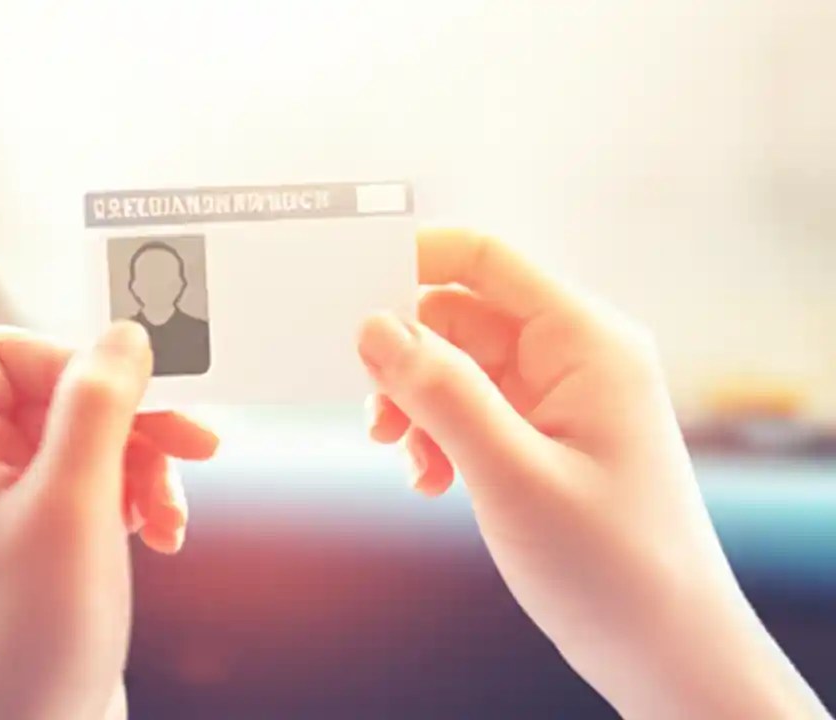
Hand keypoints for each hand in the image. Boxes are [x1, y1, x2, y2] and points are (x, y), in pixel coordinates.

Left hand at [0, 322, 217, 719]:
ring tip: (169, 517)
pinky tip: (160, 537)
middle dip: (130, 423)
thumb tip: (123, 334)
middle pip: (55, 396)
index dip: (81, 363)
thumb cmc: (29, 639)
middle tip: (197, 447)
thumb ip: (98, 406)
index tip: (150, 396)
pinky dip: (131, 503)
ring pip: (82, 445)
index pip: (8, 353)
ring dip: (140, 468)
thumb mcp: (74, 504)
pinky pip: (88, 492)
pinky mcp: (34, 548)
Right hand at [358, 229, 826, 718]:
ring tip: (411, 462)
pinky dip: (440, 437)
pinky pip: (473, 410)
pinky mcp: (547, 436)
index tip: (349, 292)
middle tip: (379, 419)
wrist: (664, 650)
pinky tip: (433, 483)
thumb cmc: (612, 565)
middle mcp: (577, 357)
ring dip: (420, 408)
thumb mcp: (511, 475)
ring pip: (459, 367)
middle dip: (408, 360)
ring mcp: (563, 397)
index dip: (415, 261)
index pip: (486, 260)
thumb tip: (375, 328)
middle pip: (461, 316)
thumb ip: (441, 394)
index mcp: (587, 342)